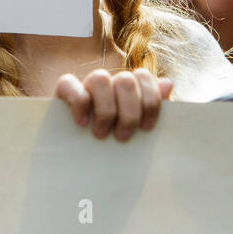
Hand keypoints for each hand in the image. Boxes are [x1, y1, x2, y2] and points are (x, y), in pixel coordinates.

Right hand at [55, 68, 172, 141]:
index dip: (150, 101)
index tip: (146, 129)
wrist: (77, 156)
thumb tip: (168, 84)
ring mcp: (86, 84)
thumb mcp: (135, 129)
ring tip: (101, 134)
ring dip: (105, 109)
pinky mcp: (64, 90)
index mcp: (129, 87)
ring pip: (100, 78)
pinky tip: (82, 124)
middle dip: (128, 112)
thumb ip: (152, 107)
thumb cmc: (113, 142)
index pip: (144, 77)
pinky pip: (69, 83)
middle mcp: (109, 81)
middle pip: (125, 80)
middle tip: (122, 138)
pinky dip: (79, 103)